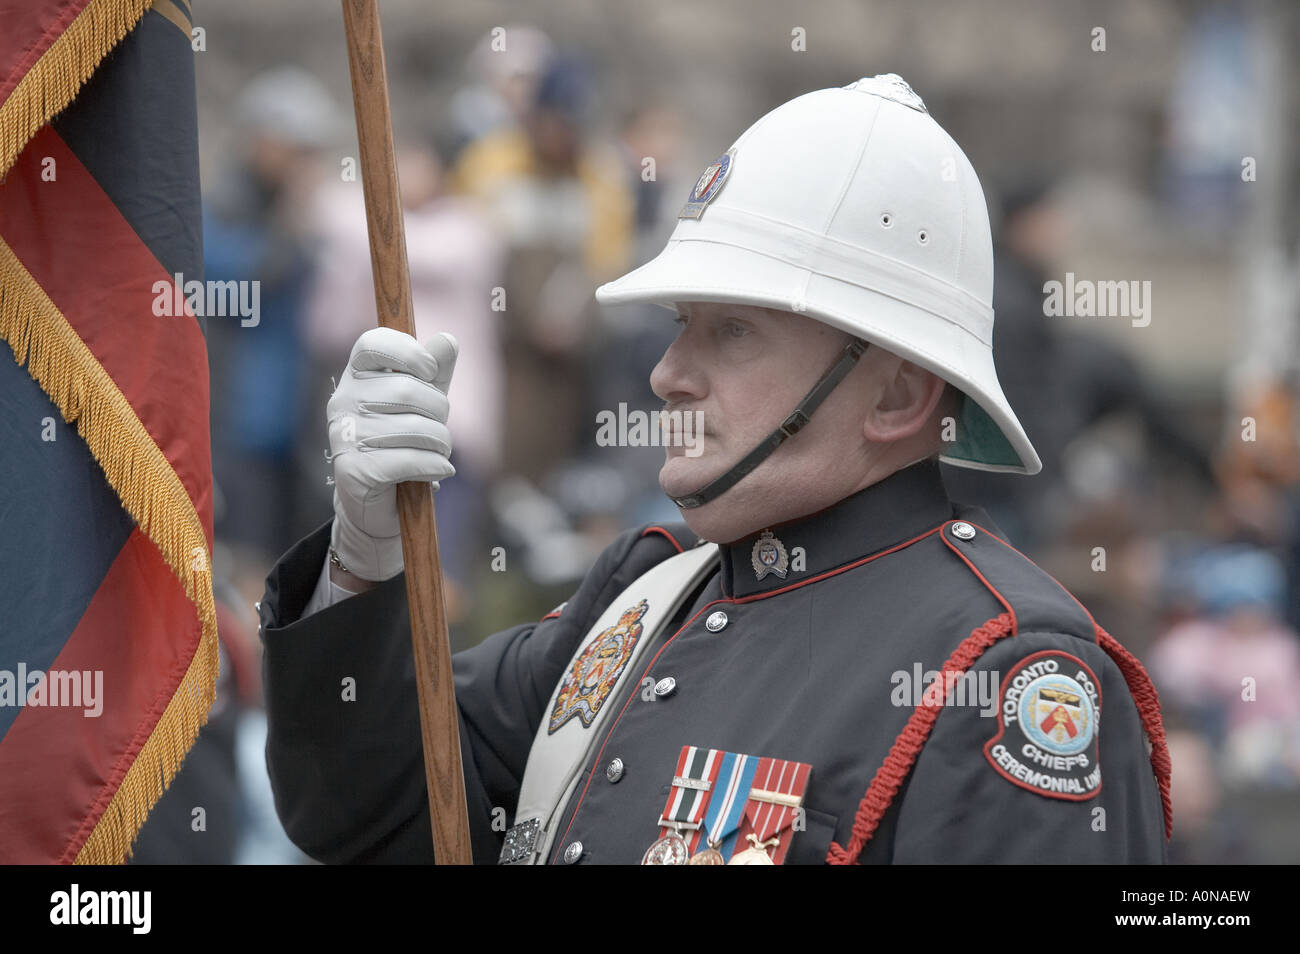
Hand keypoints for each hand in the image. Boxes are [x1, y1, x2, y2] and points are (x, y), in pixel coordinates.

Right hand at [327, 327, 457, 581]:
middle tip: (441, 430)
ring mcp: (343, 436)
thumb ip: (435, 373)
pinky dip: (434, 466)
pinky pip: (408, 459)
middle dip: (440, 412)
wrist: (378, 506)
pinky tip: (440, 471)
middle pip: (408, 390)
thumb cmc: (401, 445)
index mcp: (356, 376)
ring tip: (440, 453)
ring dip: (441, 443)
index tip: (431, 371)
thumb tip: (447, 339)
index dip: (411, 352)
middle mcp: (342, 401)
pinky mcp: (353, 470)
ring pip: (414, 427)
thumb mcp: (423, 404)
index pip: (375, 343)